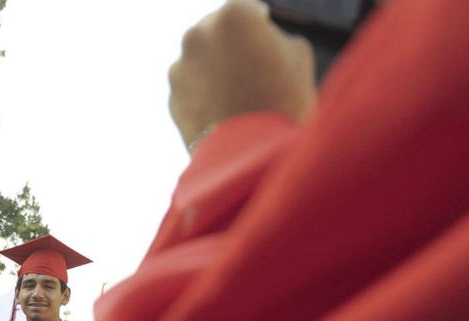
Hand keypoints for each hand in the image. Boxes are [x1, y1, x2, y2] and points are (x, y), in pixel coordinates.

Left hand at [169, 0, 315, 148]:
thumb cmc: (282, 103)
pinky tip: (223, 112)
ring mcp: (180, 68)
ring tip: (237, 95)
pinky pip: (191, 89)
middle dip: (230, 45)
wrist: (250, 157)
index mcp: (233, 14)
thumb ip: (273, 38)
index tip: (262, 32)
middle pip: (216, 31)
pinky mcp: (171, 99)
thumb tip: (262, 40)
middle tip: (249, 66)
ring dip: (213, 70)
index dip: (257, 24)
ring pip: (200, 61)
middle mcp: (198, 35)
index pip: (245, 9)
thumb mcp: (297, 56)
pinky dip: (203, 95)